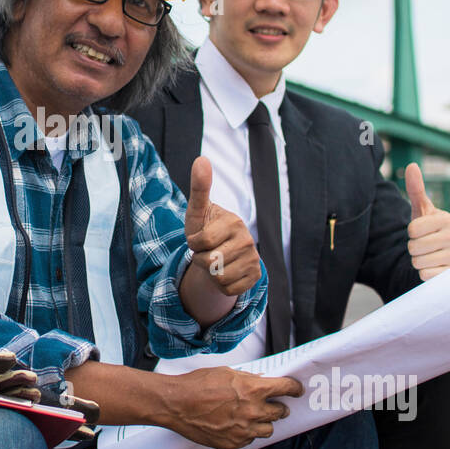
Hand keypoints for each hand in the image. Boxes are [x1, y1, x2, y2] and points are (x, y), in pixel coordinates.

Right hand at [164, 367, 302, 448]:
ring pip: (268, 429)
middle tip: (273, 405)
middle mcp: (253, 411)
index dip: (294, 388)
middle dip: (279, 407)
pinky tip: (236, 425)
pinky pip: (250, 439)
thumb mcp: (226, 373)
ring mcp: (244, 429)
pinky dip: (247, 432)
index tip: (297, 390)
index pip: (286, 388)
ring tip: (253, 417)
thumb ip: (248, 379)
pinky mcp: (234, 442)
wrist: (176, 404)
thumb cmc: (198, 384)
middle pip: (281, 412)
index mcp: (253, 389)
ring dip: (264, 422)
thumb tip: (261, 381)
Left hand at [184, 157, 261, 295]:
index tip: (198, 238)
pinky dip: (221, 285)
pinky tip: (224, 272)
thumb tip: (202, 158)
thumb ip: (199, 187)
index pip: (201, 241)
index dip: (193, 243)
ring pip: (219, 277)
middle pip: (211, 261)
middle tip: (207, 251)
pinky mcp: (256, 276)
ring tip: (215, 261)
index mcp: (234, 221)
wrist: (216, 252)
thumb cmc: (204, 228)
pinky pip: (229, 289)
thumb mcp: (196, 210)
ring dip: (210, 273)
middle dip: (201, 259)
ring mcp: (254, 258)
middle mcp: (248, 239)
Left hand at [405, 162, 449, 279]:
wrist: (445, 255)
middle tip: (425, 245)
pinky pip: (424, 275)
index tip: (422, 231)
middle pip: (413, 246)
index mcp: (447, 219)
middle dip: (413, 248)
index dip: (411, 232)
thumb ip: (416, 189)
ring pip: (417, 262)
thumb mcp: (422, 210)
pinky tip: (435, 267)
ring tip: (429, 255)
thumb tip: (412, 165)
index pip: (412, 229)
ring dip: (418, 260)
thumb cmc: (430, 229)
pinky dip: (424, 273)